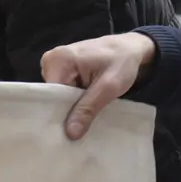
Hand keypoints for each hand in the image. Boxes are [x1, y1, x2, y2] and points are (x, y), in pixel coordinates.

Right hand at [41, 32, 157, 140]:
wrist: (130, 48)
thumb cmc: (122, 63)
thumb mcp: (109, 87)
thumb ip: (88, 109)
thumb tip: (70, 133)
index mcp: (58, 60)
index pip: (51, 96)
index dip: (61, 115)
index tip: (71, 133)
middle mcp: (50, 59)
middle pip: (52, 96)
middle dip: (66, 112)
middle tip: (81, 129)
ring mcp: (54, 63)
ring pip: (57, 96)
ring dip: (71, 107)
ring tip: (86, 115)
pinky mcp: (61, 69)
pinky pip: (62, 91)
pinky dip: (73, 100)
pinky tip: (84, 105)